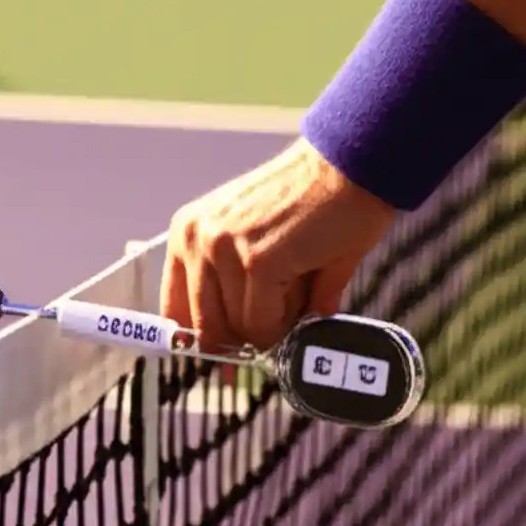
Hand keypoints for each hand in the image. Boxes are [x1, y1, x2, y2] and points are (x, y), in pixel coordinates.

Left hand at [160, 138, 395, 351]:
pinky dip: (287, 323)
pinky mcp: (258, 263)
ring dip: (273, 325)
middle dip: (241, 339)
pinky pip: (263, 324)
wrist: (351, 167)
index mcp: (189, 232)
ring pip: (239, 329)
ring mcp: (224, 250)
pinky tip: (305, 293)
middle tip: (276, 329)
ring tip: (299, 289)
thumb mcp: (258, 243)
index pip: (175, 308)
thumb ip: (243, 294)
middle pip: (205, 328)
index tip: (221, 358)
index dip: (199, 339)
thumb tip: (250, 349)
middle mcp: (196, 238)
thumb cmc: (313, 204)